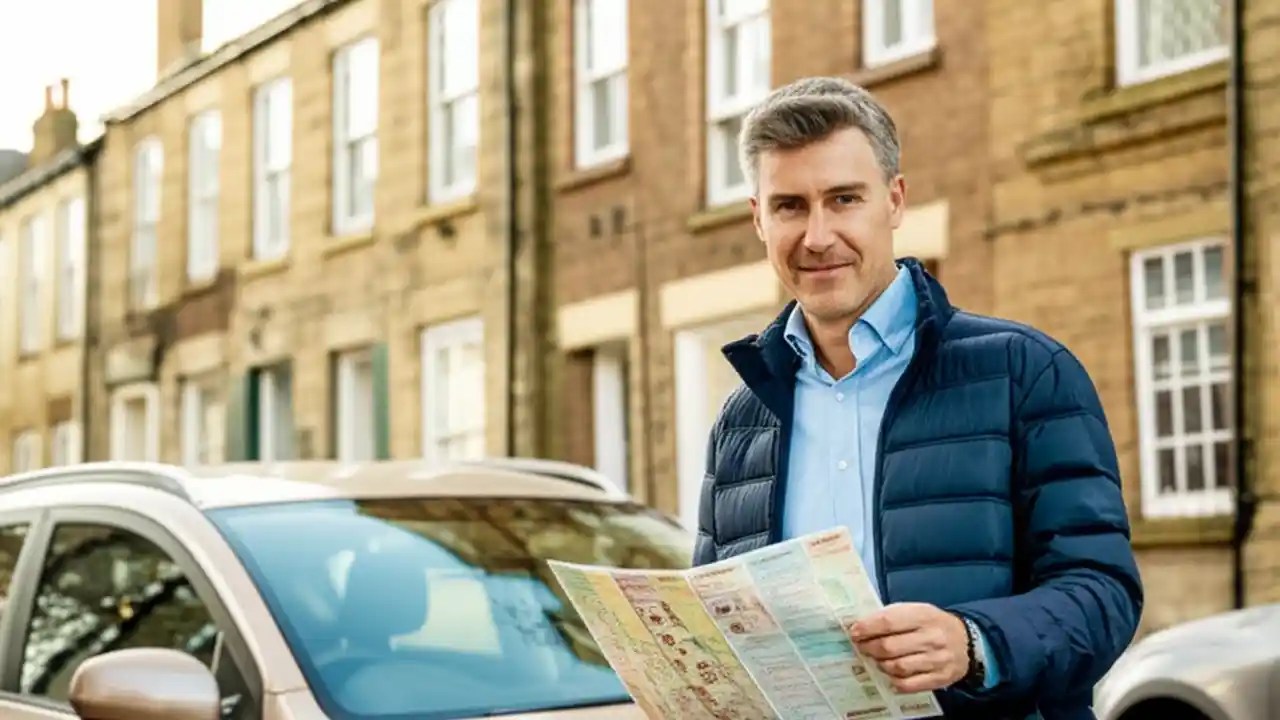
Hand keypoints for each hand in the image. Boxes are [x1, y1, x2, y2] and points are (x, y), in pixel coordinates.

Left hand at [848, 602, 969, 693]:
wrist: (966, 641)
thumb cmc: (933, 624)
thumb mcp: (917, 610)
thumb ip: (892, 616)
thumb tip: (861, 626)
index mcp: (923, 615)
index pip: (888, 621)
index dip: (867, 628)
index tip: (854, 632)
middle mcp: (931, 638)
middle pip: (890, 647)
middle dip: (869, 648)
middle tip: (862, 647)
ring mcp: (937, 660)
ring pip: (898, 667)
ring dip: (881, 664)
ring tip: (877, 659)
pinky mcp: (940, 678)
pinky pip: (909, 684)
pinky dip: (894, 681)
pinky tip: (890, 674)